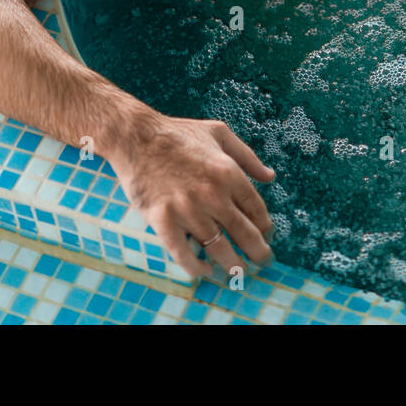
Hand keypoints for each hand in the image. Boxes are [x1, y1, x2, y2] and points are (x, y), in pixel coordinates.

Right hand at [107, 109, 275, 278]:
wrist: (135, 137)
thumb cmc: (178, 133)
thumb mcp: (219, 133)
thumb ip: (248, 156)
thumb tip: (270, 177)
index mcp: (229, 173)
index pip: (256, 209)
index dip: (265, 227)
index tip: (268, 235)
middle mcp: (212, 194)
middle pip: (244, 233)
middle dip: (258, 252)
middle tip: (264, 261)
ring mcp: (187, 210)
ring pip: (218, 248)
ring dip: (232, 265)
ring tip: (239, 273)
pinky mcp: (163, 221)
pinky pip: (183, 254)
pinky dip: (196, 267)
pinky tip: (205, 271)